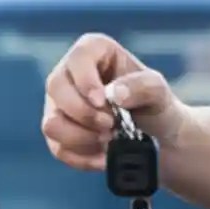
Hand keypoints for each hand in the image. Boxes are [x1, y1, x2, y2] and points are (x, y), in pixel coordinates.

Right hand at [42, 33, 186, 170]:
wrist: (158, 137)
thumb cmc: (155, 104)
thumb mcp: (158, 91)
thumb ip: (142, 86)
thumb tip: (113, 93)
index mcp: (94, 51)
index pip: (78, 57)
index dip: (86, 80)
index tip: (103, 102)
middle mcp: (70, 74)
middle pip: (56, 87)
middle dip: (84, 113)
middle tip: (111, 126)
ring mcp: (59, 104)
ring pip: (51, 122)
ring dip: (81, 138)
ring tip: (109, 141)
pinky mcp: (59, 133)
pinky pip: (58, 148)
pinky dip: (83, 157)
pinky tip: (104, 157)